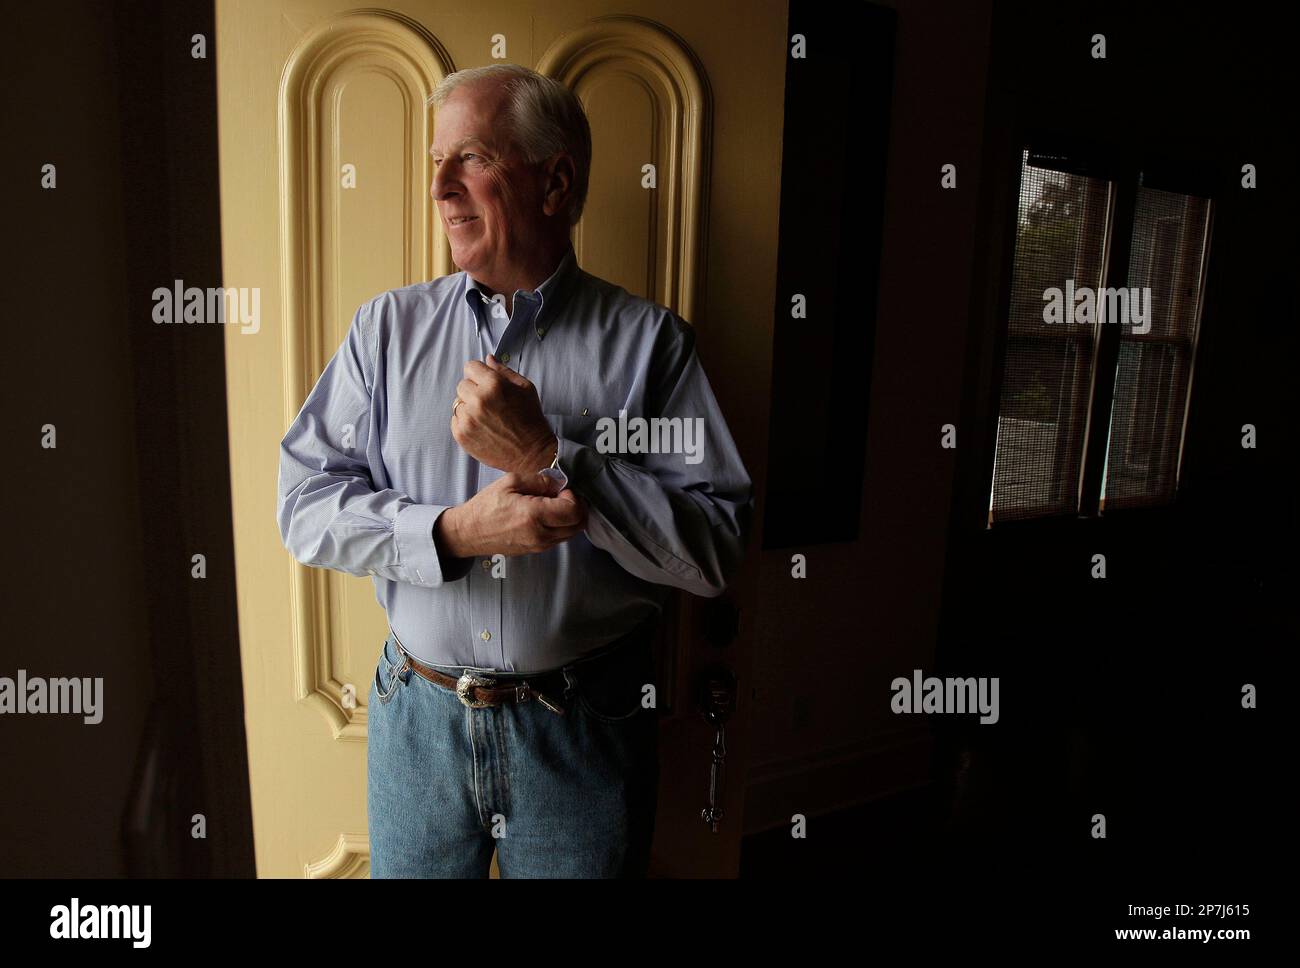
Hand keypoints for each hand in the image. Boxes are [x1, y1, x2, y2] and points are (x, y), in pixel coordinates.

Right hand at [436, 471, 587, 558]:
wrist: (470, 533)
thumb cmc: (486, 506)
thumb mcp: (511, 481)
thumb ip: (540, 480)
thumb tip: (560, 483)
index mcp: (533, 516)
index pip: (573, 511)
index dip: (574, 497)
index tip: (562, 489)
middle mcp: (540, 535)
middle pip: (578, 524)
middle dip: (577, 507)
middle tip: (563, 496)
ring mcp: (539, 546)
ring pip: (572, 533)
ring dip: (570, 518)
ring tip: (554, 505)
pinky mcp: (537, 551)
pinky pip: (560, 538)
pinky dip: (561, 526)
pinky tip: (547, 515)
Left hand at [452, 355, 556, 475]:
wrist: (532, 453)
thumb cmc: (531, 419)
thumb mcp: (525, 388)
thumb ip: (503, 371)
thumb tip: (487, 358)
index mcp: (493, 384)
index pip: (470, 367)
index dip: (479, 374)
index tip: (487, 384)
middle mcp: (477, 400)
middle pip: (462, 385)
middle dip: (474, 391)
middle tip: (491, 404)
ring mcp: (467, 418)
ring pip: (457, 403)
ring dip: (469, 408)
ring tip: (488, 418)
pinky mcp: (461, 435)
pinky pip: (455, 420)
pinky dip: (466, 423)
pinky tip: (483, 428)